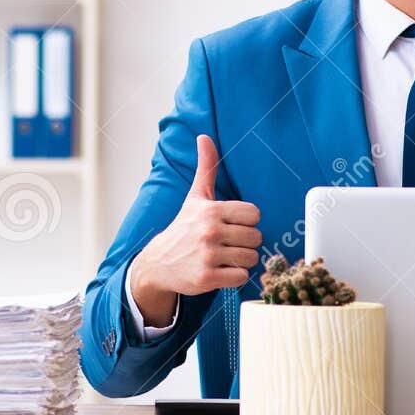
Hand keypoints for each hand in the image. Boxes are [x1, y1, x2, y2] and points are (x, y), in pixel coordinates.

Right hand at [128, 134, 262, 327]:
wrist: (158, 262)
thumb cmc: (183, 227)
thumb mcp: (195, 197)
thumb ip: (206, 167)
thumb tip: (204, 136)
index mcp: (211, 210)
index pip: (254, 214)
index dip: (246, 221)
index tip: (231, 224)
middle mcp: (209, 231)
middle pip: (256, 237)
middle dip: (245, 242)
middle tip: (228, 243)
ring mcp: (208, 256)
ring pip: (251, 258)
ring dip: (241, 260)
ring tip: (224, 257)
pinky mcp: (207, 278)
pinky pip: (241, 277)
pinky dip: (234, 277)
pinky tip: (220, 270)